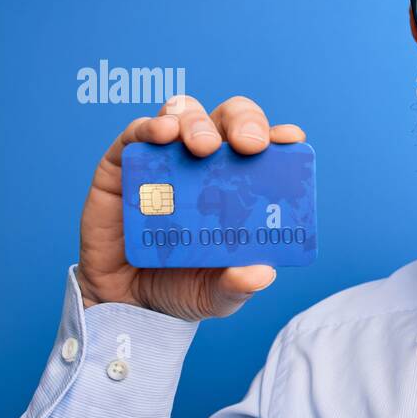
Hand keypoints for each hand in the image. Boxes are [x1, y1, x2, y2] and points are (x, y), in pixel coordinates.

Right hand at [76, 95, 306, 320]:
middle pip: (231, 120)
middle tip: (249, 146)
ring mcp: (168, 158)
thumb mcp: (216, 294)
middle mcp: (208, 164)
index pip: (266, 149)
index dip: (280, 138)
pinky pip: (138, 132)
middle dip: (244, 122)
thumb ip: (237, 285)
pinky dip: (152, 126)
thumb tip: (262, 273)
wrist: (125, 302)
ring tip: (202, 147)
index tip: (291, 140)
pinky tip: (164, 134)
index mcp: (241, 186)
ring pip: (187, 114)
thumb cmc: (180, 287)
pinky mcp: (126, 162)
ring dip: (197, 122)